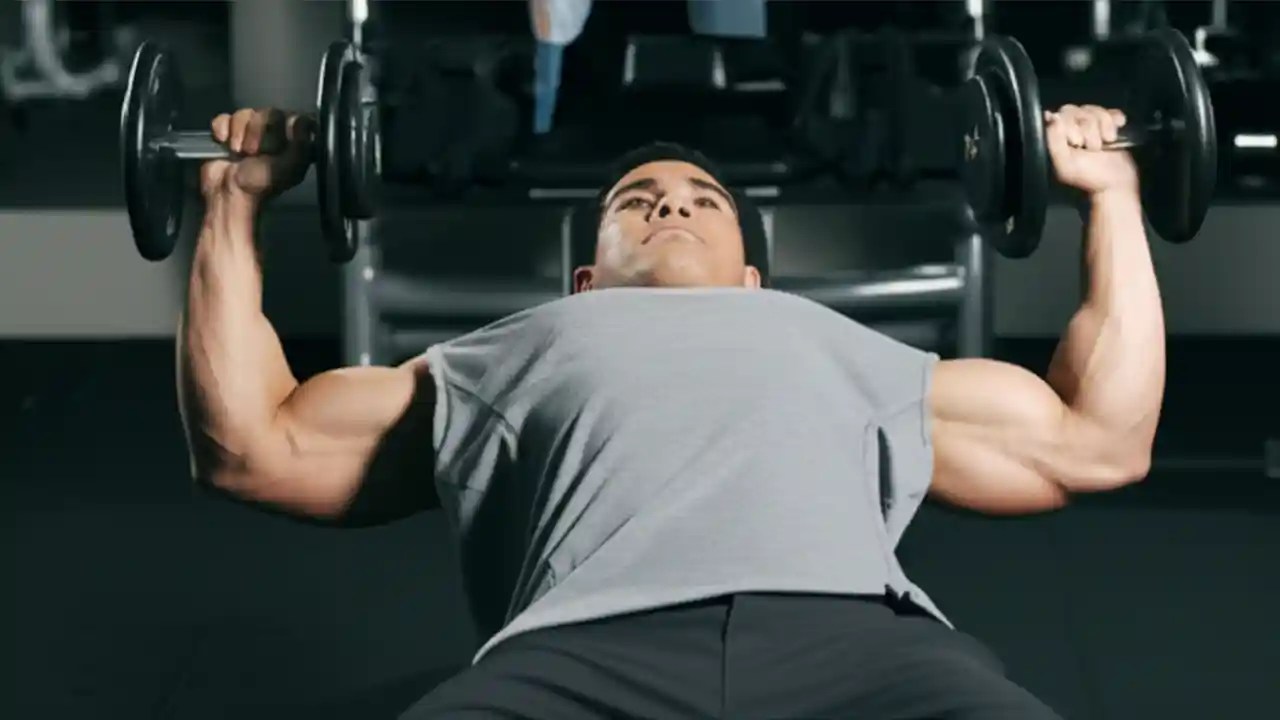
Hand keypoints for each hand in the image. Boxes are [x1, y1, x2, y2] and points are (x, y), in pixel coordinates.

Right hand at [200, 108, 314, 203]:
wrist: (226, 192)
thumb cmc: (259, 185)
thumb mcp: (290, 169)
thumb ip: (302, 146)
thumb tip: (303, 122)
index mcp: (292, 144)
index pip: (295, 118)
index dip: (285, 126)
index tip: (278, 143)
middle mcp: (273, 135)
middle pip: (269, 112)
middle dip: (258, 132)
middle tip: (253, 153)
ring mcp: (249, 132)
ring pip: (246, 113)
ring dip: (239, 133)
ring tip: (238, 152)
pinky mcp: (228, 132)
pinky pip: (225, 117)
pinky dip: (222, 129)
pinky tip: (224, 142)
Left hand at [1045, 104, 1138, 200]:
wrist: (1117, 183)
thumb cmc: (1089, 176)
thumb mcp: (1065, 163)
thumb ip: (1054, 140)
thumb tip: (1051, 115)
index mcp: (1059, 136)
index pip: (1062, 114)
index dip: (1072, 125)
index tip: (1078, 143)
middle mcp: (1073, 127)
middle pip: (1080, 110)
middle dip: (1089, 129)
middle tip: (1093, 148)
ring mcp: (1092, 124)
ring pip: (1096, 110)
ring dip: (1104, 129)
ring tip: (1104, 145)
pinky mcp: (1110, 124)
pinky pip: (1112, 111)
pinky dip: (1115, 122)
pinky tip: (1114, 136)